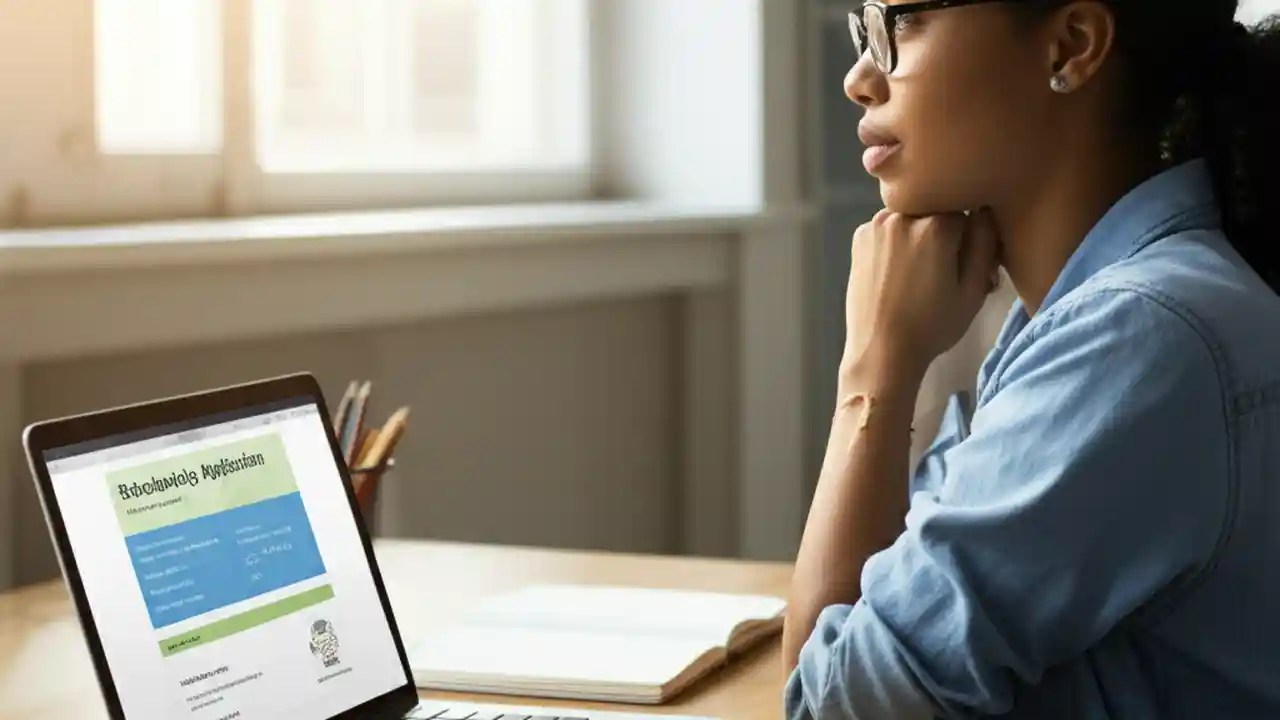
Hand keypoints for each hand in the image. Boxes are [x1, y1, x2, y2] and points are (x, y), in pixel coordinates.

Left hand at [840, 207, 1000, 394]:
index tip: (966, 268)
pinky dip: (897, 243)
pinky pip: (889, 229)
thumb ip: (986, 243)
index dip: (970, 241)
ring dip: (919, 237)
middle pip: (937, 213)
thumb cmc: (932, 326)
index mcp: (935, 226)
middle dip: (944, 237)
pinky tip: (897, 274)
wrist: (880, 350)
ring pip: (912, 218)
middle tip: (943, 276)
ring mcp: (876, 225)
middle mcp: (902, 215)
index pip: (967, 213)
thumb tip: (985, 211)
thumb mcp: (973, 290)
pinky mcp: (859, 238)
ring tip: (918, 277)